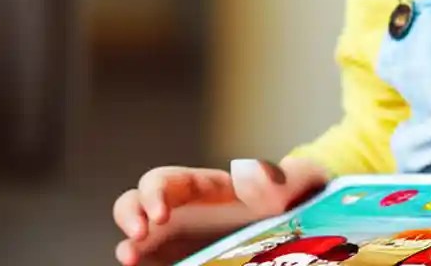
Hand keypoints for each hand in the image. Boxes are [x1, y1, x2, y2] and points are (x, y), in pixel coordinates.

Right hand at [113, 159, 322, 264]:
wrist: (301, 223)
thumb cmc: (294, 196)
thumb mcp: (295, 182)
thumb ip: (285, 176)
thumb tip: (263, 174)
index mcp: (203, 185)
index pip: (166, 180)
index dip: (155, 193)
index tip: (160, 214)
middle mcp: (183, 209)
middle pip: (137, 201)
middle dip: (130, 214)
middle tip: (139, 235)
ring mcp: (179, 238)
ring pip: (138, 235)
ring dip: (129, 244)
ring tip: (129, 258)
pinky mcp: (182, 259)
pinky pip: (155, 260)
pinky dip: (145, 264)